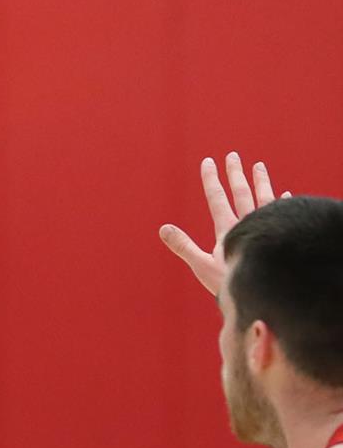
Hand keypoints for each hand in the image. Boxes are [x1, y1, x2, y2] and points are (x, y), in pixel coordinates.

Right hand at [159, 152, 289, 296]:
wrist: (265, 291)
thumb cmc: (232, 282)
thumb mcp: (201, 266)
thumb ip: (183, 246)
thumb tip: (163, 228)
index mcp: (227, 230)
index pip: (217, 198)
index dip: (211, 179)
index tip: (208, 162)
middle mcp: (248, 223)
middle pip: (241, 192)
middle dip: (235, 173)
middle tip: (233, 156)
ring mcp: (266, 227)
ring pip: (264, 198)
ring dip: (261, 181)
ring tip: (258, 166)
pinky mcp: (279, 234)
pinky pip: (281, 214)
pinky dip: (282, 203)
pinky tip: (284, 194)